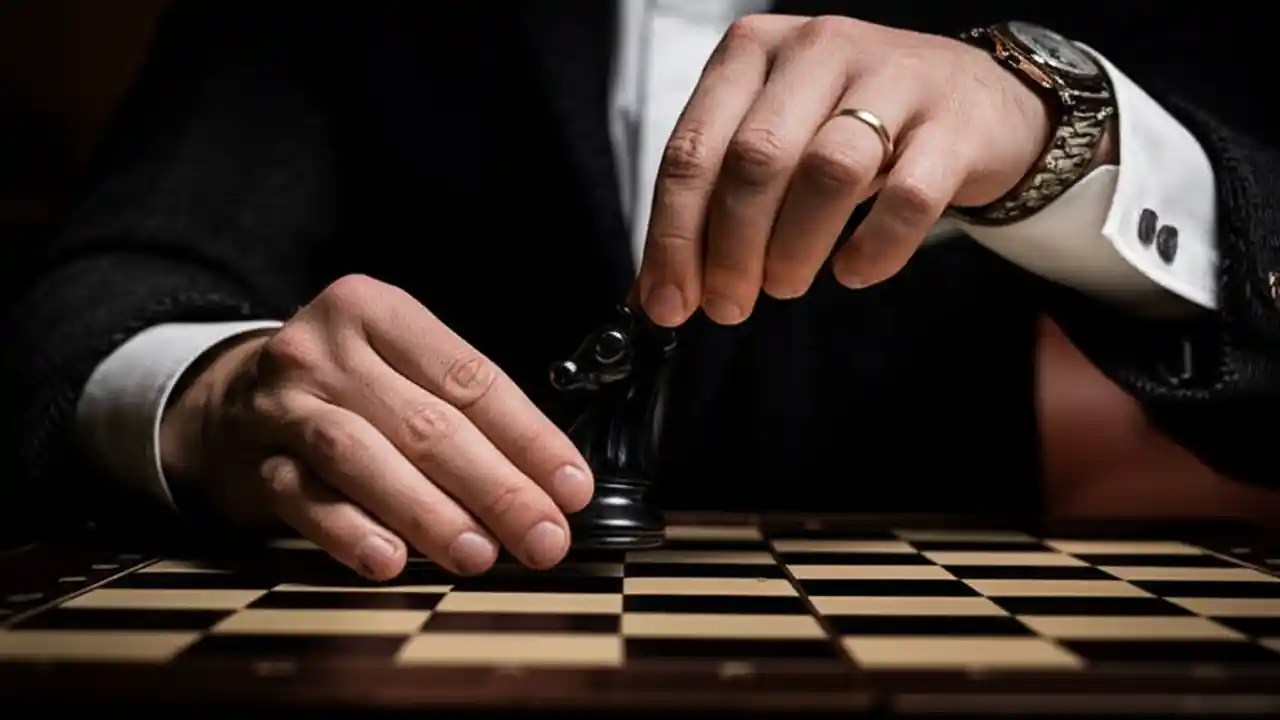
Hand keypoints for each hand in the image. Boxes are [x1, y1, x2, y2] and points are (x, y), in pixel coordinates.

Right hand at [159, 275, 592, 579]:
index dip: (529, 438)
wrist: (227, 397)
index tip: (572, 488)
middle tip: (543, 538)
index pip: (471, 378)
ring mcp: (282, 404)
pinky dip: (349, 531)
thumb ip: (463, 407)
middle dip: (496, 488)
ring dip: (428, 512)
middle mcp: (326, 349)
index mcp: (378, 312)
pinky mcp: (250, 460)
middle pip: (427, 423)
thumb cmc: (345, 385)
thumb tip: (548, 482)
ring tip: (477, 554)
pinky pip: (303, 500)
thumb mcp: (399, 365)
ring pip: (364, 458)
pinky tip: (390, 560)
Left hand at [637, 14, 1055, 325]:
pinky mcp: (953, 123)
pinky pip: (907, 198)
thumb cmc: (854, 127)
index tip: (669, 302)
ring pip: (827, 172)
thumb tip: (658, 291)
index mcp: (755, 52)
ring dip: (795, 247)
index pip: (694, 148)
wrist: (974, 100)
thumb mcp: (776, 143)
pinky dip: (873, 248)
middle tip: (729, 305)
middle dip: (731, 248)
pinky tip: (854, 271)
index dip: (673, 235)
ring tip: (785, 285)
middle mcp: (818, 49)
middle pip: (756, 159)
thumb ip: (714, 205)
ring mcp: (893, 78)